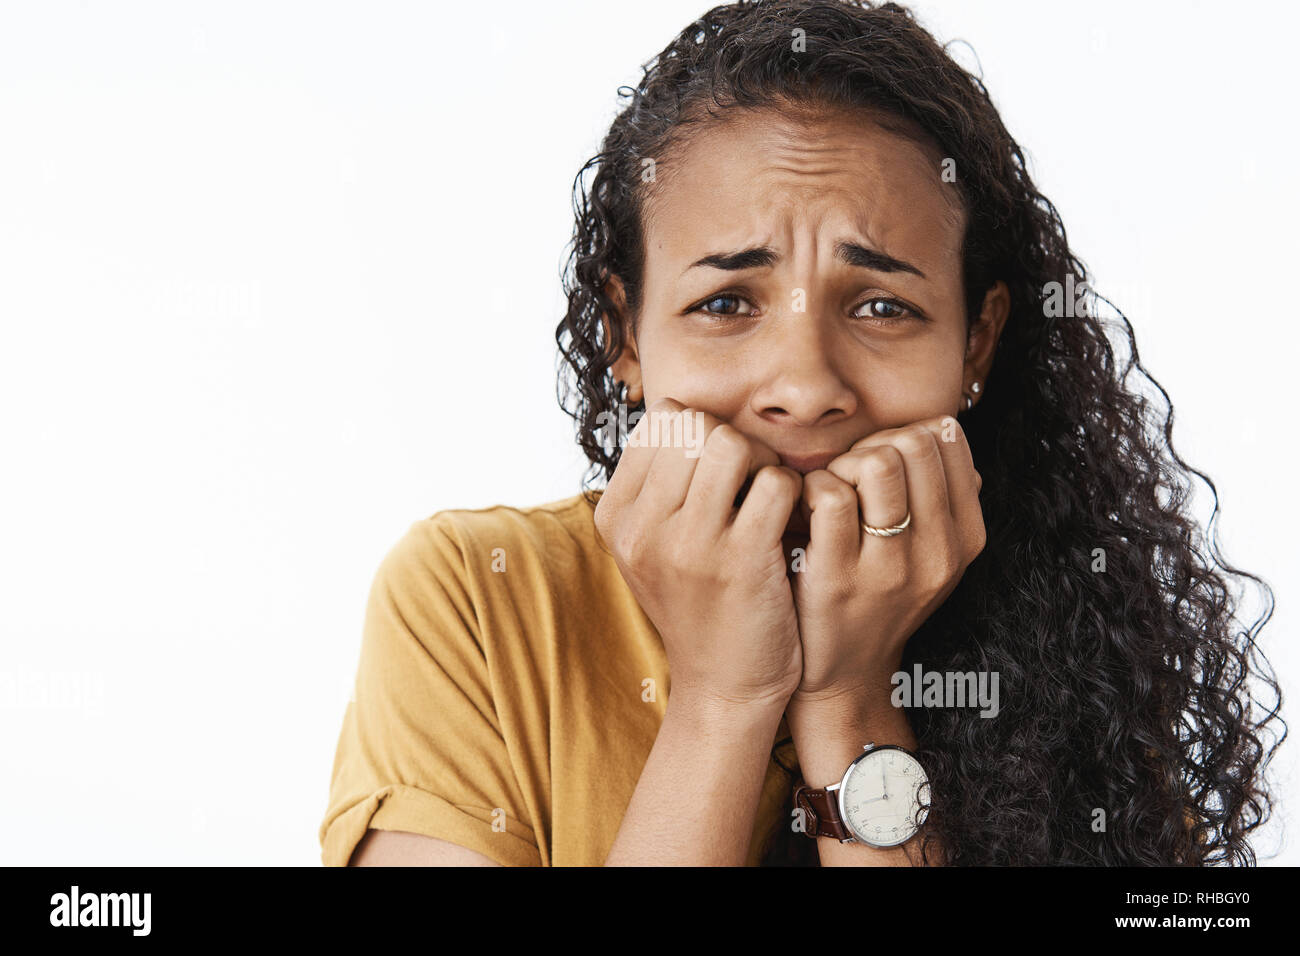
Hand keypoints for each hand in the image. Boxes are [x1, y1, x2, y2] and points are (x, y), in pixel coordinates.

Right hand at [594, 398, 804, 708]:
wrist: (725, 689)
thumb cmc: (700, 608)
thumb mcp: (654, 550)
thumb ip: (660, 488)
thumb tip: (686, 415)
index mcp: (617, 517)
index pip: (662, 421)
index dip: (705, 432)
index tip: (722, 474)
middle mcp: (642, 527)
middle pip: (695, 424)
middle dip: (735, 442)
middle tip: (754, 485)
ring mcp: (687, 544)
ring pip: (733, 444)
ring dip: (764, 464)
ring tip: (771, 502)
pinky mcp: (740, 561)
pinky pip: (777, 483)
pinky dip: (795, 495)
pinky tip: (792, 526)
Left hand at [786, 415, 985, 701]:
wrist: (844, 677)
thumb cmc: (880, 599)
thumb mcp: (931, 556)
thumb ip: (943, 497)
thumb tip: (943, 429)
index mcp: (965, 538)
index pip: (946, 439)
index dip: (903, 434)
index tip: (880, 463)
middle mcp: (937, 553)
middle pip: (912, 444)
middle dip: (872, 445)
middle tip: (849, 476)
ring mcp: (889, 569)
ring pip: (877, 465)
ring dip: (842, 464)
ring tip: (829, 490)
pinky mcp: (836, 579)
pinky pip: (830, 496)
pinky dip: (810, 488)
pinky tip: (804, 510)